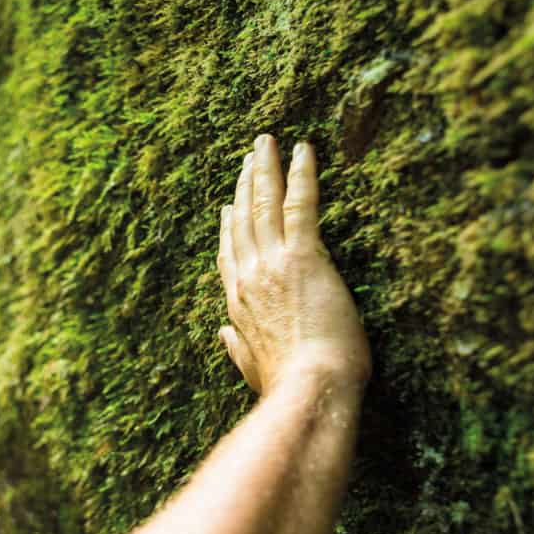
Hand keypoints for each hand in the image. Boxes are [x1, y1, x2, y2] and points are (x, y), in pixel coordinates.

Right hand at [217, 135, 370, 394]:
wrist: (309, 390)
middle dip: (245, 185)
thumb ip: (238, 348)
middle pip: (243, 221)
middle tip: (249, 158)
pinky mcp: (303, 257)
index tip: (229, 207)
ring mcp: (273, 263)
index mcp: (238, 304)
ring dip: (265, 170)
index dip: (229, 227)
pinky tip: (302, 150)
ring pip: (264, 205)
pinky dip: (300, 174)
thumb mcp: (252, 369)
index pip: (229, 255)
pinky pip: (300, 205)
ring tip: (266, 143)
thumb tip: (224, 335)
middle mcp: (249, 277)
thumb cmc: (288, 386)